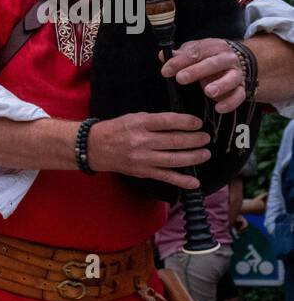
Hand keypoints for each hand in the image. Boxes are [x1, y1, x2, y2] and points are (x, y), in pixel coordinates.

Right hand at [86, 111, 211, 189]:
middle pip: (176, 141)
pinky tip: (195, 182)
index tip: (198, 123)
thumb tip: (181, 124)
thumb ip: (155, 121)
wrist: (93, 147)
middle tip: (206, 138)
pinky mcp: (143, 171)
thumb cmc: (115, 130)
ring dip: (194, 157)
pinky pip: (166, 176)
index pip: (169, 121)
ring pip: (175, 159)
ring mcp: (143, 159)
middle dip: (196, 140)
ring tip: (205, 153)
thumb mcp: (133, 118)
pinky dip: (182, 181)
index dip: (188, 122)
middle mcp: (142, 141)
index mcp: (139, 123)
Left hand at [161, 38, 247, 113]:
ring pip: (231, 78)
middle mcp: (227, 58)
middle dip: (197, 71)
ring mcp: (236, 73)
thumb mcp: (194, 52)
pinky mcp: (241, 88)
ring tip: (208, 92)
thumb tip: (163, 55)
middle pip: (213, 63)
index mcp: (214, 47)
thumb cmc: (208, 57)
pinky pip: (239, 95)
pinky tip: (219, 108)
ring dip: (220, 85)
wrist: (236, 60)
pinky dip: (230, 102)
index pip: (196, 52)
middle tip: (181, 78)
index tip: (166, 70)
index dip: (180, 61)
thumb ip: (180, 55)